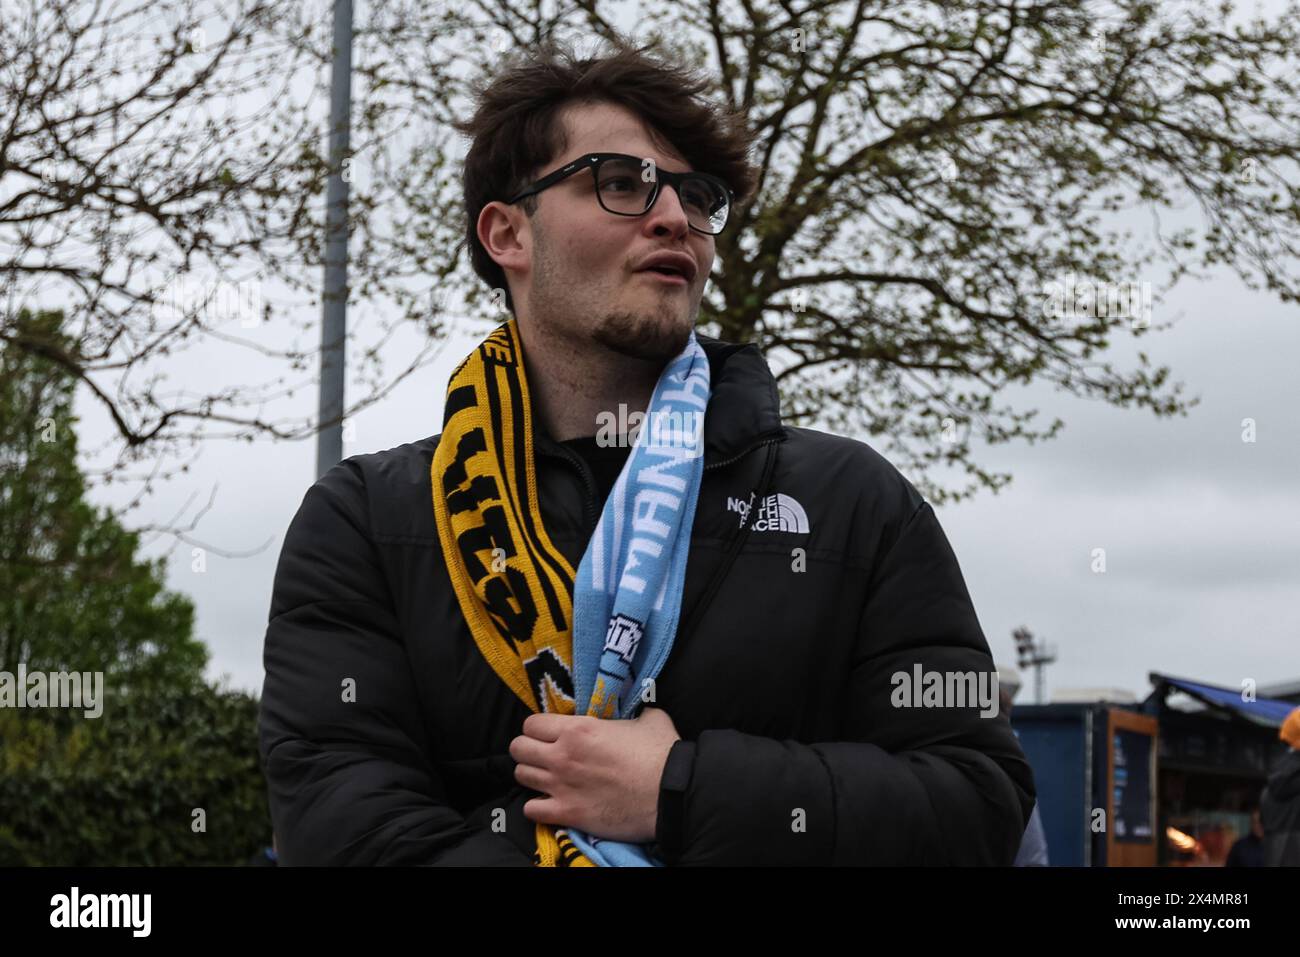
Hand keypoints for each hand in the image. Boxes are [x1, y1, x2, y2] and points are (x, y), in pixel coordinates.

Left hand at [510, 706, 680, 843]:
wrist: (671, 793)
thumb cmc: (661, 754)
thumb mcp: (649, 719)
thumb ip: (635, 712)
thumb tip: (641, 711)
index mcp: (578, 729)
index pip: (531, 724)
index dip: (538, 729)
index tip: (548, 734)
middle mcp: (562, 755)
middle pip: (518, 748)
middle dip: (528, 750)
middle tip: (543, 756)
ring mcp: (561, 786)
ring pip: (521, 776)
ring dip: (532, 776)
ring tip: (546, 779)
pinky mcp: (567, 813)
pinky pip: (531, 810)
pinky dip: (537, 807)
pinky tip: (550, 804)